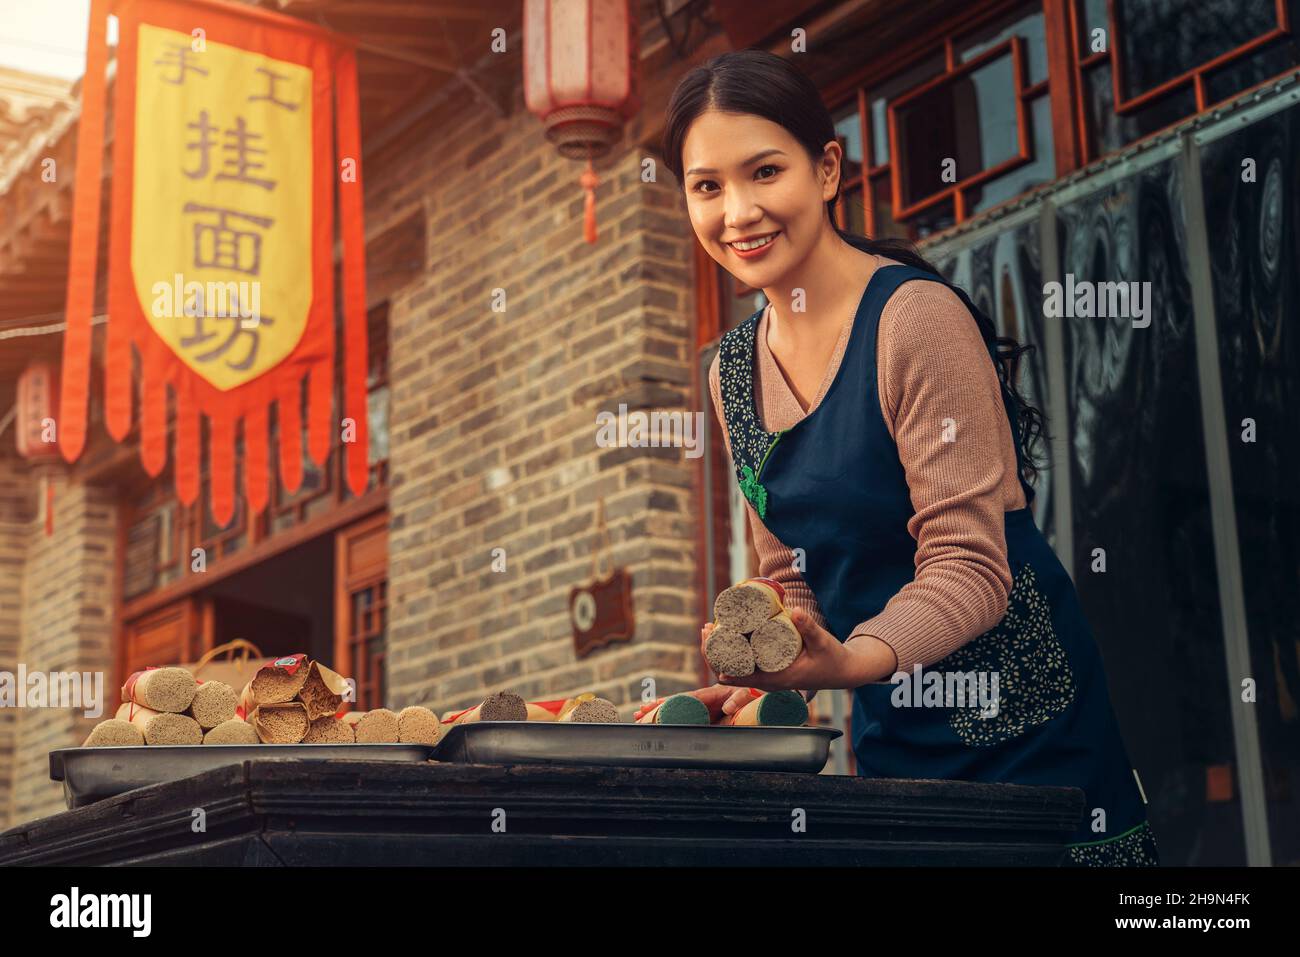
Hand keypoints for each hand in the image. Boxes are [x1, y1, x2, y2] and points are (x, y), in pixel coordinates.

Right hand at [632, 681, 757, 723]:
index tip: (650, 706)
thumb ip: (738, 700)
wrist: (750, 692)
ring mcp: (698, 707)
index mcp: (705, 696)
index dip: (665, 703)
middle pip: (672, 704)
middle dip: (654, 709)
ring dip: (657, 713)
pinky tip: (656, 722)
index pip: (681, 700)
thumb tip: (727, 709)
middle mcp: (698, 701)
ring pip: (674, 710)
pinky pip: (682, 716)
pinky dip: (668, 717)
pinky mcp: (702, 714)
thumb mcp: (745, 694)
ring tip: (639, 717)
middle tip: (637, 714)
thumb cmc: (747, 692)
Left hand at [714, 607, 886, 692]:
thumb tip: (793, 610)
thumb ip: (809, 628)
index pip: (736, 675)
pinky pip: (746, 664)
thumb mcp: (822, 642)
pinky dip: (733, 651)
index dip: (717, 658)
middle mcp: (767, 681)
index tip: (710, 637)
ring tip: (711, 626)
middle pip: (730, 671)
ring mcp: (768, 676)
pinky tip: (726, 636)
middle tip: (707, 626)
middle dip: (713, 649)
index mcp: (774, 680)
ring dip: (721, 649)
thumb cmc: (833, 660)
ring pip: (736, 667)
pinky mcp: (772, 669)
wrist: (845, 671)